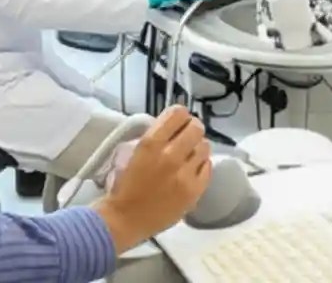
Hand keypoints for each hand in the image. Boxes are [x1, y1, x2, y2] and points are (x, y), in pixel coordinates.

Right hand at [90, 107, 211, 253]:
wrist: (126, 218)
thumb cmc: (124, 185)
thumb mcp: (132, 152)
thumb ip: (154, 137)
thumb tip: (173, 128)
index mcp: (150, 144)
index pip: (178, 114)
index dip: (180, 115)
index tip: (178, 121)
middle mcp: (170, 155)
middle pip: (196, 127)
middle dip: (192, 128)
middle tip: (187, 135)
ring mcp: (185, 174)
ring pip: (205, 147)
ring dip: (198, 147)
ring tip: (189, 154)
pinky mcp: (194, 191)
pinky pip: (208, 167)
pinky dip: (201, 165)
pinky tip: (192, 169)